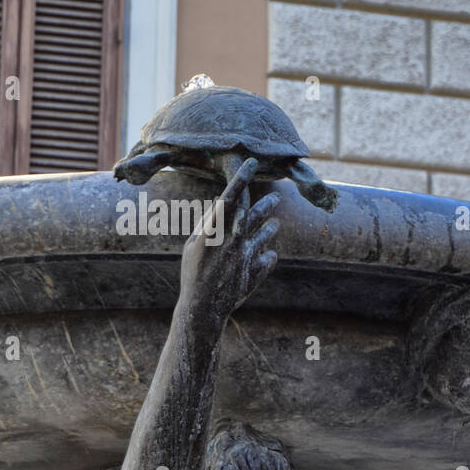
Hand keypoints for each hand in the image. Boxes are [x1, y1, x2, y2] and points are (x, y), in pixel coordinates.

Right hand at [178, 159, 279, 318]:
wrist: (203, 307)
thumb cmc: (193, 272)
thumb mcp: (195, 245)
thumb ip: (210, 225)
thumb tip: (223, 204)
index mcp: (211, 231)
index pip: (230, 197)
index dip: (241, 178)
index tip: (252, 163)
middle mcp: (231, 240)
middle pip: (255, 213)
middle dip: (267, 203)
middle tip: (276, 197)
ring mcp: (245, 256)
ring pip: (267, 232)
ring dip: (271, 227)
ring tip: (273, 224)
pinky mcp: (255, 271)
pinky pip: (269, 256)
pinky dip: (268, 254)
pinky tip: (266, 254)